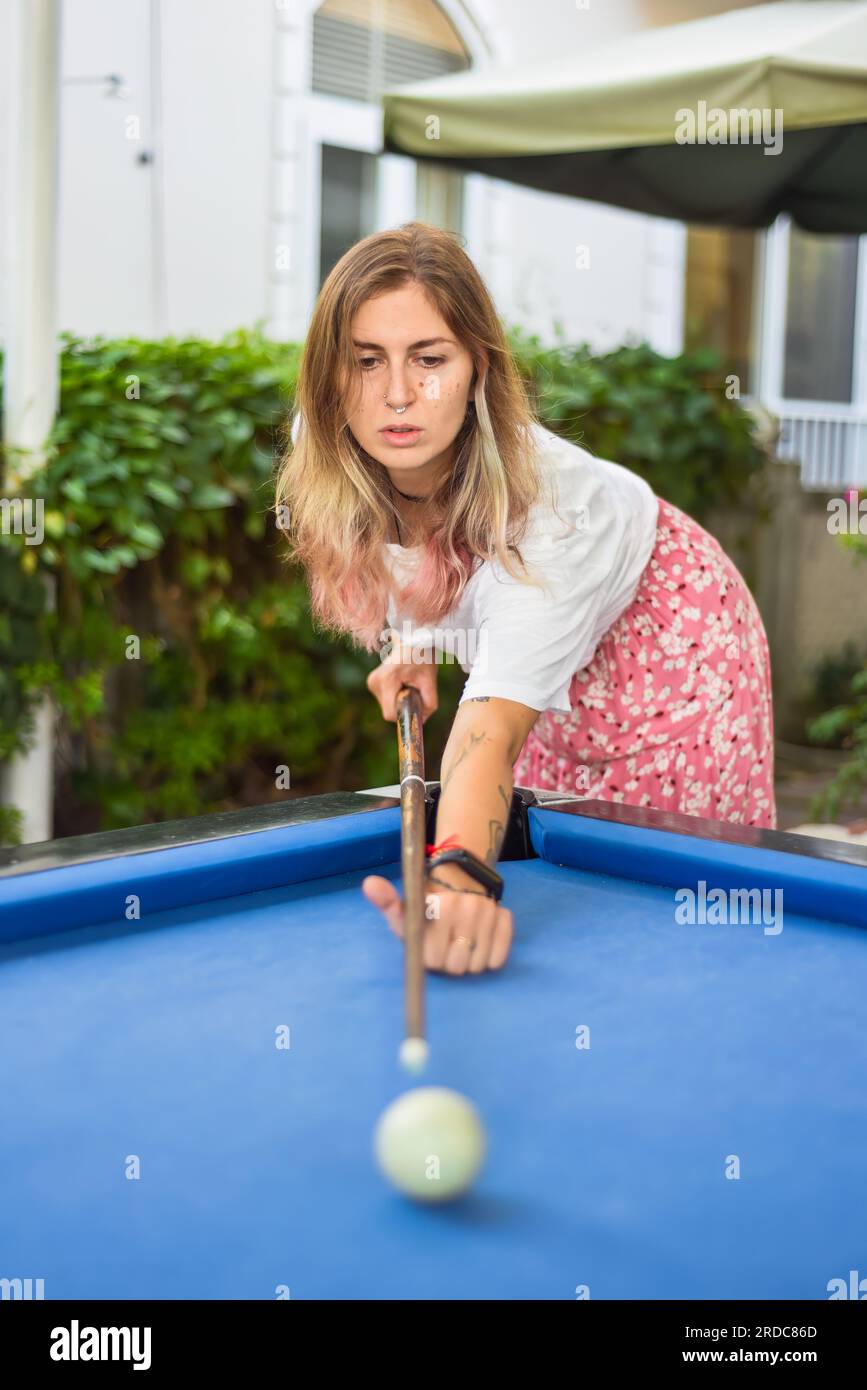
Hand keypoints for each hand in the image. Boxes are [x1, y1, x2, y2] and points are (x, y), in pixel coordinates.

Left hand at [361, 864, 513, 974]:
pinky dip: (489, 958)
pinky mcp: (505, 919)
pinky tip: (480, 946)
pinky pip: (498, 958)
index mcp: (440, 905)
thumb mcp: (405, 907)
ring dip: (469, 962)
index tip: (430, 945)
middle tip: (447, 945)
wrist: (458, 884)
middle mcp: (467, 907)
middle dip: (450, 962)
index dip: (430, 957)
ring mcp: (488, 912)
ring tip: (462, 944)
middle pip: (457, 966)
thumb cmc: (426, 909)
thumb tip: (370, 884)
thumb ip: (387, 901)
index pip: (432, 959)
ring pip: (477, 966)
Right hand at [367, 641, 437, 721]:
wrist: (413, 638)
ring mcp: (371, 681)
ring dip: (399, 701)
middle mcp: (375, 682)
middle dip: (403, 706)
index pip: (390, 714)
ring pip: (386, 706)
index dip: (404, 715)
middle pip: (389, 711)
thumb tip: (422, 721)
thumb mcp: (430, 680)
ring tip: (408, 683)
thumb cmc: (423, 657)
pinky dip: (395, 696)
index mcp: (387, 680)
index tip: (415, 704)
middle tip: (414, 690)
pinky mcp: (372, 681)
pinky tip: (402, 682)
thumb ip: (429, 703)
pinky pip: (385, 699)